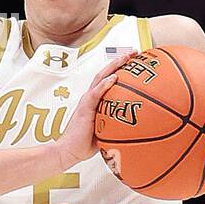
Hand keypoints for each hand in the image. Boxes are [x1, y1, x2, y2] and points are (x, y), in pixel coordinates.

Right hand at [51, 51, 134, 167]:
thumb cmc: (84, 144)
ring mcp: (86, 102)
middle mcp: (90, 97)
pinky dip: (104, 85)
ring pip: (100, 78)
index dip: (119, 69)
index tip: (133, 61)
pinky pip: (95, 94)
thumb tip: (136, 127)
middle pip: (105, 74)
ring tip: (126, 57)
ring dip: (114, 67)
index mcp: (94, 101)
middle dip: (119, 61)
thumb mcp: (105, 132)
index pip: (107, 80)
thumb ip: (116, 125)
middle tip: (133, 52)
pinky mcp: (84, 109)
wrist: (68, 151)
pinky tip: (114, 78)